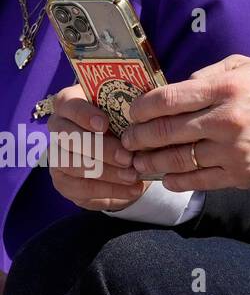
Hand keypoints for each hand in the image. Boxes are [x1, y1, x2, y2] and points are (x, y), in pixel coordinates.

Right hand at [46, 85, 146, 211]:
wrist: (127, 156)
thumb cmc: (128, 125)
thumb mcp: (130, 113)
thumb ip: (130, 111)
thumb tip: (147, 116)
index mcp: (72, 103)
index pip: (66, 103)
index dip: (82, 114)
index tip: (104, 125)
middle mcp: (59, 128)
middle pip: (68, 138)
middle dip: (100, 150)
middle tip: (127, 158)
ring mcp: (57, 156)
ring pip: (73, 166)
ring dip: (107, 173)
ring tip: (134, 177)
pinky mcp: (64, 182)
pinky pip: (81, 189)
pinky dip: (110, 191)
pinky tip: (132, 190)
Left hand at [120, 55, 249, 192]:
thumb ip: (210, 74)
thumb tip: (177, 88)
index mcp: (228, 88)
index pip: (168, 99)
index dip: (141, 108)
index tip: (132, 112)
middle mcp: (227, 120)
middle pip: (166, 131)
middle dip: (138, 137)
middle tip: (127, 139)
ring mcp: (233, 151)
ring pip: (177, 160)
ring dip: (150, 162)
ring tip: (138, 161)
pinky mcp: (241, 174)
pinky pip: (198, 180)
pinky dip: (176, 180)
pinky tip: (166, 176)